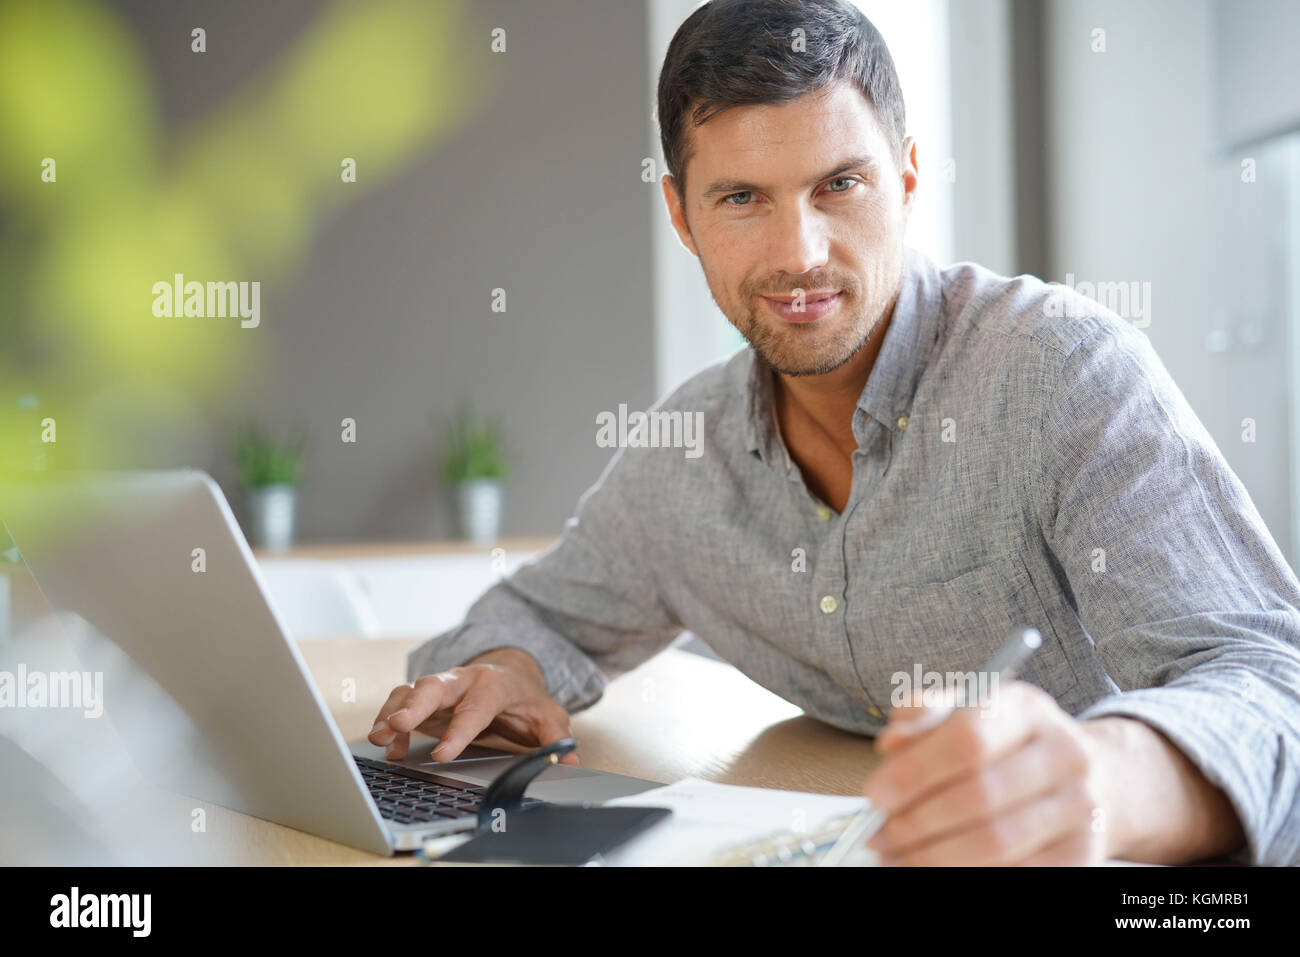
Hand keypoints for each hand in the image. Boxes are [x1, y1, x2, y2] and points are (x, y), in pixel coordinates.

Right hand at [367, 648, 579, 765]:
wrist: (511, 674)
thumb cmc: (527, 700)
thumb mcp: (548, 717)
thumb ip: (556, 740)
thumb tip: (570, 764)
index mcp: (495, 685)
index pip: (476, 708)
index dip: (458, 730)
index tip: (442, 755)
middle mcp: (463, 681)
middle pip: (434, 686)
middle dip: (414, 705)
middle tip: (396, 725)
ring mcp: (441, 688)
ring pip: (410, 692)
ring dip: (392, 713)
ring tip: (378, 737)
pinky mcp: (426, 699)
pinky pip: (401, 704)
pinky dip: (389, 723)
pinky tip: (386, 745)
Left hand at [860, 680, 1108, 864]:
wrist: (1086, 776)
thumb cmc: (1006, 743)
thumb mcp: (965, 710)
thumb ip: (923, 716)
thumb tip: (891, 743)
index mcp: (1027, 710)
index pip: (969, 740)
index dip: (915, 772)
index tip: (876, 794)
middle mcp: (1065, 755)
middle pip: (980, 796)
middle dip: (917, 821)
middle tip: (878, 834)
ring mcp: (1081, 808)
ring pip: (997, 843)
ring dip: (933, 857)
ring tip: (895, 856)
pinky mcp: (1082, 854)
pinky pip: (1016, 871)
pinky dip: (965, 874)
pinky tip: (932, 867)